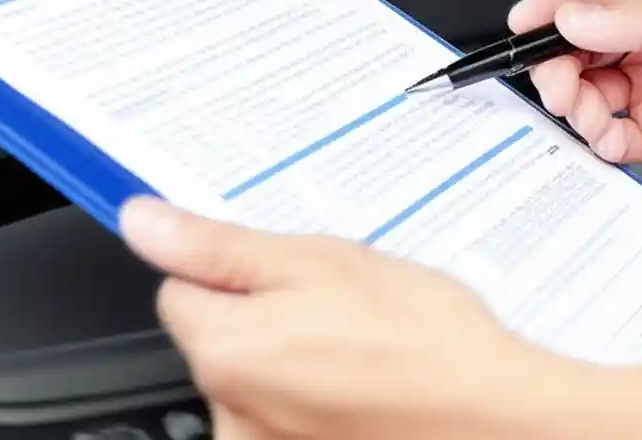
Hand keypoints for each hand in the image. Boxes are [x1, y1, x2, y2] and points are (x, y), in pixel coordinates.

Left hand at [118, 198, 583, 439]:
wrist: (500, 421)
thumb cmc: (423, 341)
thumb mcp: (317, 262)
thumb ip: (216, 246)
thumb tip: (141, 221)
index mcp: (223, 350)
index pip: (179, 290)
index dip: (229, 270)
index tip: (280, 272)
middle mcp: (228, 414)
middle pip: (217, 339)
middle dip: (262, 316)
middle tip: (335, 308)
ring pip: (253, 380)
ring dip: (290, 362)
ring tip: (359, 351)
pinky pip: (283, 415)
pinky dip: (311, 402)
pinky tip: (362, 389)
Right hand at [508, 0, 641, 197]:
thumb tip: (577, 15)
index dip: (554, 1)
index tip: (525, 21)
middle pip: (576, 41)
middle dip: (555, 62)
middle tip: (558, 84)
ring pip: (581, 89)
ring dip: (572, 104)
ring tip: (590, 116)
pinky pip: (603, 133)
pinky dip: (596, 139)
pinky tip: (614, 140)